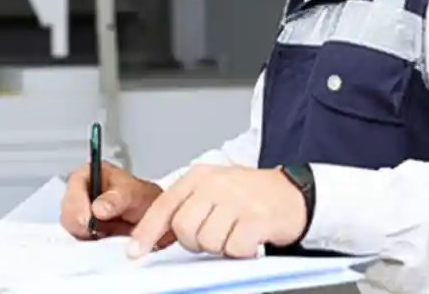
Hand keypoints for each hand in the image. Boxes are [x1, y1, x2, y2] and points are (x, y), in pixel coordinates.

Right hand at [59, 161, 166, 241]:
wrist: (153, 221)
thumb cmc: (143, 200)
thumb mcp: (135, 194)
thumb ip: (117, 198)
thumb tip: (97, 208)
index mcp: (90, 174)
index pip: (74, 183)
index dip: (77, 201)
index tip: (87, 219)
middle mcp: (81, 193)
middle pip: (67, 207)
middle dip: (78, 222)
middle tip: (92, 232)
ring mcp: (80, 213)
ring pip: (70, 226)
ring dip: (83, 234)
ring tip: (101, 237)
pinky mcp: (83, 232)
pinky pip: (76, 239)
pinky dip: (86, 244)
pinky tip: (99, 243)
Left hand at [127, 165, 306, 258]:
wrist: (293, 193)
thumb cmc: (249, 195)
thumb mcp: (213, 191)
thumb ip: (186, 208)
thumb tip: (154, 237)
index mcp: (199, 176)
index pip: (164, 206)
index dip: (147, 232)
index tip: (136, 252)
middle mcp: (216, 184)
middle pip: (183, 228)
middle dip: (194, 242)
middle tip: (214, 235)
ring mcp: (237, 199)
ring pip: (207, 241)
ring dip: (220, 247)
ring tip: (233, 234)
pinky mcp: (257, 218)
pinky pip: (234, 248)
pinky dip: (240, 251)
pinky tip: (248, 240)